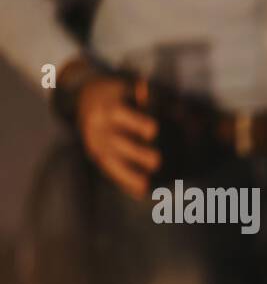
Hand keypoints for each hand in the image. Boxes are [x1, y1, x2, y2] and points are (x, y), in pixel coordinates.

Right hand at [75, 72, 160, 199]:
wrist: (84, 98)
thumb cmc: (119, 95)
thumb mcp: (128, 90)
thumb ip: (145, 96)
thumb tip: (165, 101)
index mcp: (108, 107)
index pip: (121, 115)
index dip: (137, 123)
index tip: (153, 130)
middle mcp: (99, 127)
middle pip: (117, 141)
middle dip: (136, 152)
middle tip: (157, 161)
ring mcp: (96, 143)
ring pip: (111, 161)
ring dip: (129, 175)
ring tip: (146, 186)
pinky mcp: (96, 156)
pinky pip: (110, 171)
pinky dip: (125, 183)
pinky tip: (140, 193)